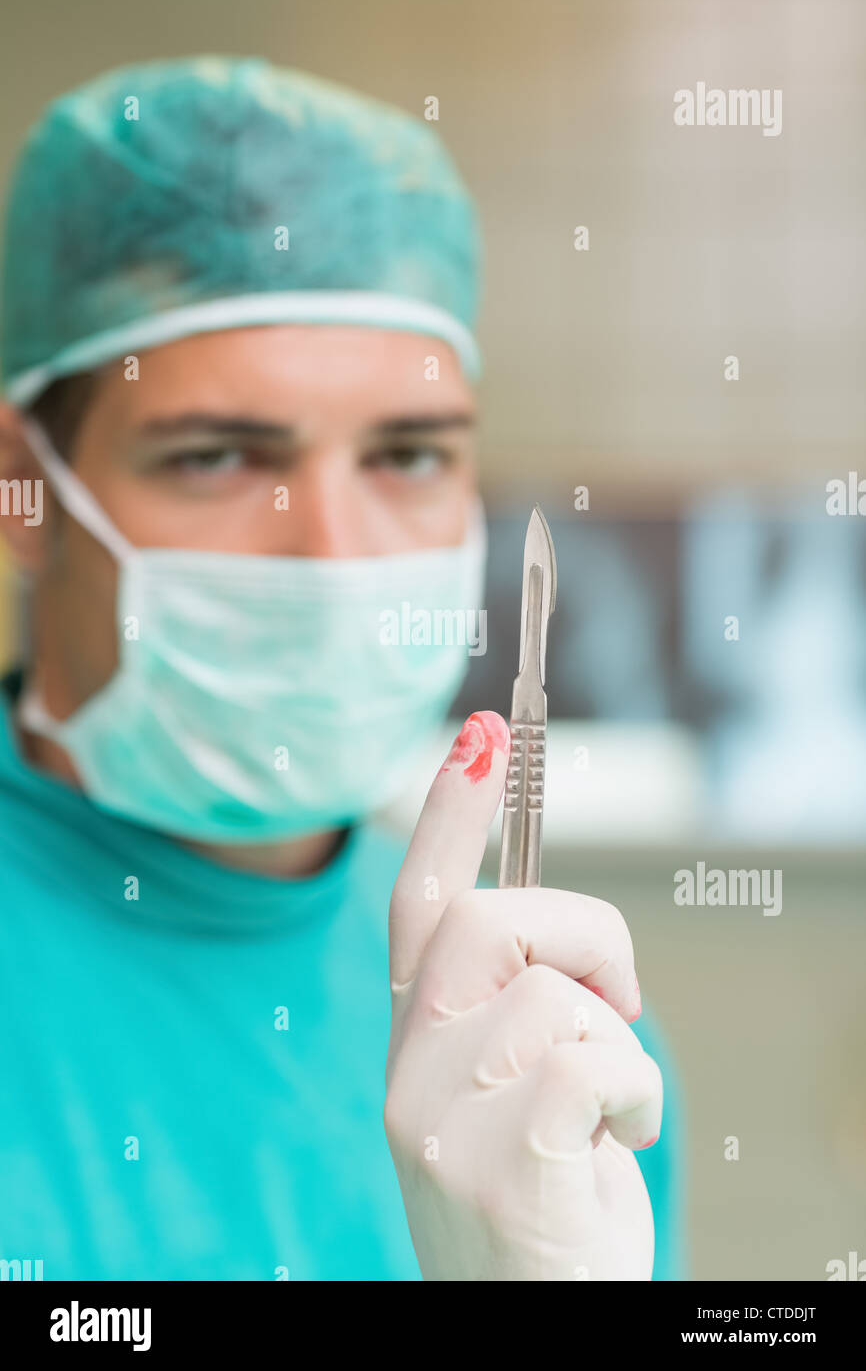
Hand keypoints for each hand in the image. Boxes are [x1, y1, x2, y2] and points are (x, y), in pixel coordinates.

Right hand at [385, 711, 661, 1280]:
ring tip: (612, 1110)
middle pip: (492, 922)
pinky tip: (619, 1142)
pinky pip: (592, 1062)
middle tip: (619, 997)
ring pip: (558, 997)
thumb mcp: (509, 1096)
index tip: (480, 732)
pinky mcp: (496, 1166)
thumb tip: (557, 929)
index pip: (419, 906)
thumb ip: (508, 1011)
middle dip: (585, 933)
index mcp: (414, 1045)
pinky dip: (636, 1091)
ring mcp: (440, 1121)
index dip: (448, 813)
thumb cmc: (545, 1204)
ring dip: (620, 1045)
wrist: (532, 1328)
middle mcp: (408, 1072)